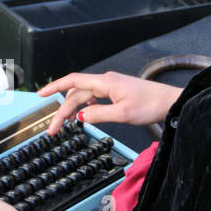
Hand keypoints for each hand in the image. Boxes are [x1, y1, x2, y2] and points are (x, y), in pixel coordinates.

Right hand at [37, 70, 182, 134]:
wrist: (170, 101)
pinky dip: (85, 107)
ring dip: (72, 109)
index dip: (54, 87)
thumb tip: (81, 116)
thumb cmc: (151, 105)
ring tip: (65, 126)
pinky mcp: (116, 92)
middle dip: (62, 111)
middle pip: (76, 93)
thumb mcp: (123, 114)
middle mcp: (106, 81)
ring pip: (84, 96)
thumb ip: (99, 115)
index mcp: (105, 83)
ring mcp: (111, 86)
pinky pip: (94, 97)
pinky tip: (83, 116)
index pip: (73, 81)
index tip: (40, 95)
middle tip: (52, 129)